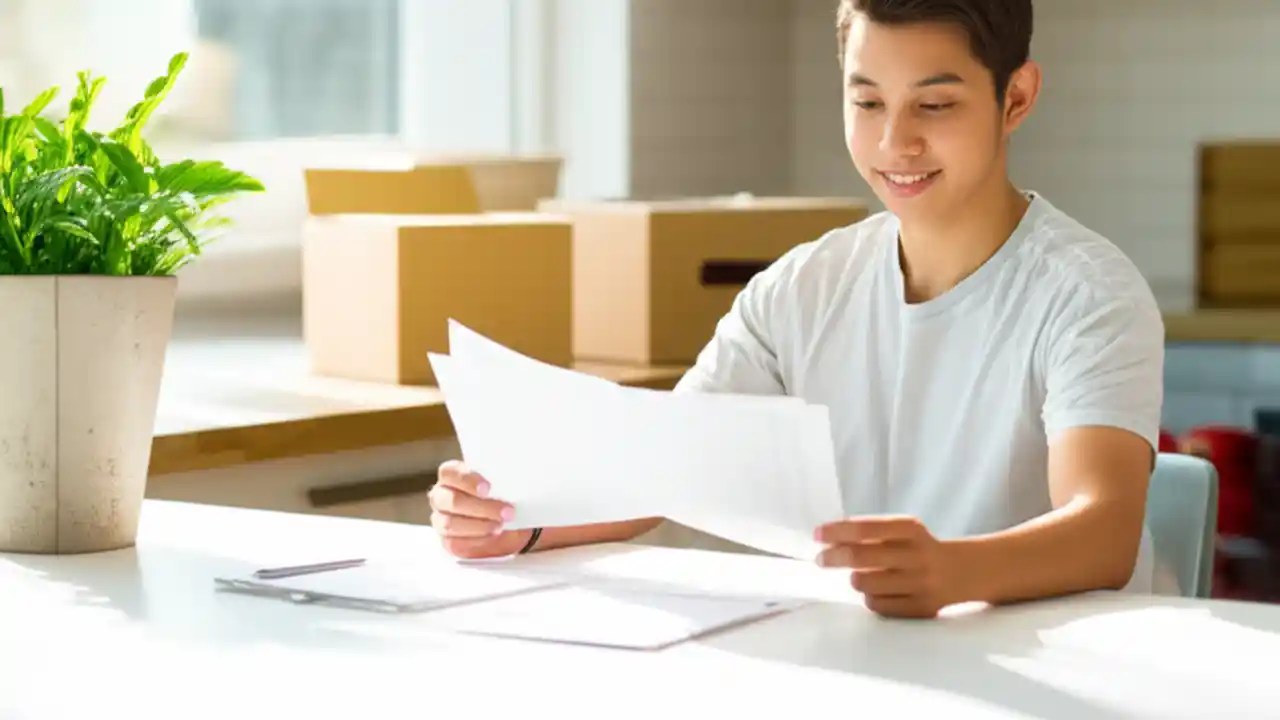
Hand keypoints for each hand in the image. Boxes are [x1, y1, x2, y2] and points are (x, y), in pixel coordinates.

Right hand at [428, 460, 532, 558]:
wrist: (512, 521)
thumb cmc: (503, 494)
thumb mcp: (504, 481)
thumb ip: (500, 477)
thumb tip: (514, 477)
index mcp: (451, 475)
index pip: (450, 473)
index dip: (467, 480)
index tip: (487, 488)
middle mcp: (441, 496)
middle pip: (452, 500)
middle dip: (481, 507)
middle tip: (507, 511)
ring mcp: (442, 519)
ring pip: (451, 523)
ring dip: (480, 525)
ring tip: (501, 525)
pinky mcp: (449, 541)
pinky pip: (456, 542)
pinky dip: (477, 540)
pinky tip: (493, 536)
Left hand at [815, 515, 960, 618]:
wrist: (963, 571)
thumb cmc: (919, 548)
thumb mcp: (903, 531)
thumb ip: (871, 532)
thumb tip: (828, 540)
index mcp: (911, 530)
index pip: (867, 528)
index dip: (838, 532)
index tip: (817, 535)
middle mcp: (918, 555)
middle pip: (862, 558)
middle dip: (834, 557)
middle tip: (821, 559)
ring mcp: (921, 584)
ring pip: (866, 585)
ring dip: (855, 579)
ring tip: (859, 576)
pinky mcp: (921, 608)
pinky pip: (878, 605)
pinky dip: (870, 597)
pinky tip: (878, 591)